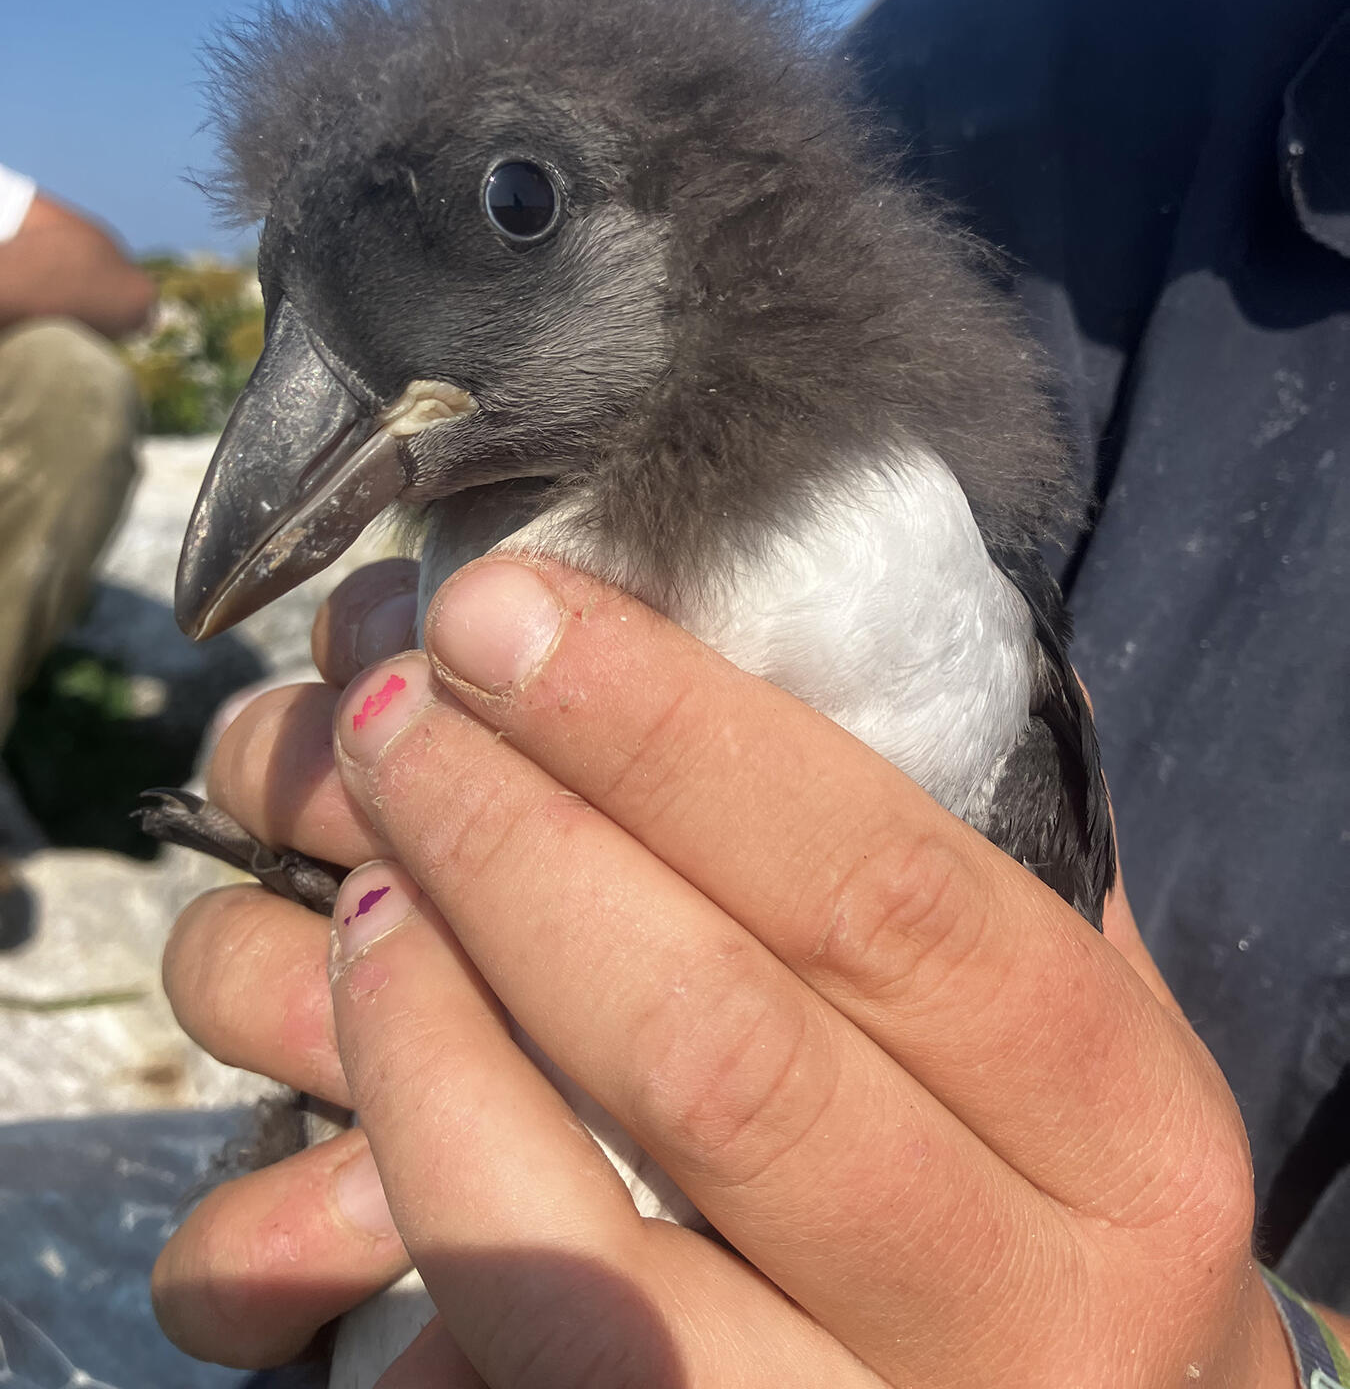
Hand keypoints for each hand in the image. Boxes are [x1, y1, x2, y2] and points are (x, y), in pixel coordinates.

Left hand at [154, 557, 1297, 1385]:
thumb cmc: (1062, 1197)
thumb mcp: (1066, 1035)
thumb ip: (957, 871)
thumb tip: (749, 638)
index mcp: (1125, 1129)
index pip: (884, 890)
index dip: (670, 737)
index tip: (512, 616)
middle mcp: (1018, 1306)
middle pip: (718, 1048)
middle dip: (519, 846)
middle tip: (396, 709)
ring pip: (586, 1249)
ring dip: (428, 1029)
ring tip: (356, 875)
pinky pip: (517, 1357)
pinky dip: (410, 1200)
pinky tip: (350, 1068)